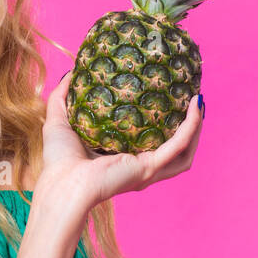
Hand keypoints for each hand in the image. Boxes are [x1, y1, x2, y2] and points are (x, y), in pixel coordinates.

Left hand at [40, 69, 202, 208]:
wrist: (62, 183)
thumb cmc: (59, 160)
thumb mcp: (59, 120)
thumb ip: (63, 97)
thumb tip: (71, 73)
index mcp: (121, 158)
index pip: (149, 141)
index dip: (162, 122)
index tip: (168, 98)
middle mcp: (138, 166)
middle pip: (175, 149)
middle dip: (188, 127)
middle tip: (190, 101)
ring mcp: (147, 169)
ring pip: (184, 151)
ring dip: (196, 128)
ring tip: (199, 103)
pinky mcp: (149, 168)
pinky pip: (179, 146)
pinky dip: (191, 127)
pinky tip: (195, 106)